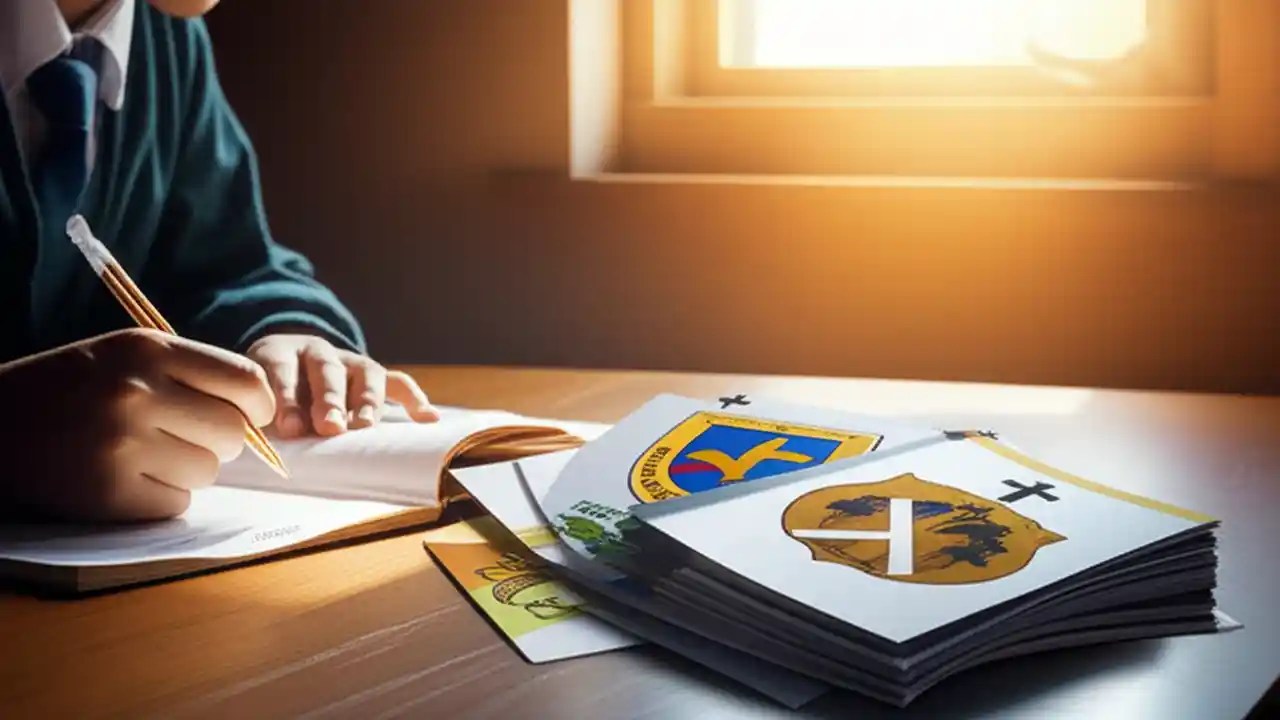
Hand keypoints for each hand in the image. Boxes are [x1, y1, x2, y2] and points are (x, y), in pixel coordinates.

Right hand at [0, 329, 275, 521]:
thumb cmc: (74, 387)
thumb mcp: (128, 356)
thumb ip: (191, 375)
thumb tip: (262, 417)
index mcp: (148, 349)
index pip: (246, 380)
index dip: (259, 405)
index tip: (251, 415)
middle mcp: (137, 392)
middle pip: (233, 432)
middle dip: (220, 440)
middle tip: (183, 436)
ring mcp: (122, 444)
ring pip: (208, 471)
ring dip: (189, 469)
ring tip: (146, 454)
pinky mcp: (108, 492)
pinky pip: (176, 503)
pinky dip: (160, 497)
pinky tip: (126, 478)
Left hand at [245, 333, 437, 437]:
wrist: (281, 369)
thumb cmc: (264, 396)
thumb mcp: (253, 400)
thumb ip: (261, 418)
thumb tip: (277, 445)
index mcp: (280, 353)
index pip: (282, 369)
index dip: (285, 398)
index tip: (288, 429)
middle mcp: (318, 351)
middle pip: (327, 369)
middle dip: (329, 400)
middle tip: (329, 427)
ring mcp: (349, 361)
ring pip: (365, 373)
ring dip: (367, 400)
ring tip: (366, 426)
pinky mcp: (372, 375)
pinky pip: (398, 382)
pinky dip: (414, 399)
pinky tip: (427, 419)